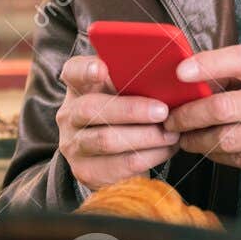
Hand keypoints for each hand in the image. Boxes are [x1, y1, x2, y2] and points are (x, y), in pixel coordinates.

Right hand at [56, 56, 179, 189]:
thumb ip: (133, 80)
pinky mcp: (86, 171)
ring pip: (107, 141)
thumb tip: (170, 68)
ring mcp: (73, 145)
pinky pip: (120, 166)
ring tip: (171, 134)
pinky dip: (149, 157)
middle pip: (91, 109)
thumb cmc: (122, 113)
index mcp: (78, 87)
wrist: (106, 156)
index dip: (85, 70)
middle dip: (130, 110)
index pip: (73, 72)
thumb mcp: (121, 93)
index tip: (101, 69)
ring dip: (145, 137)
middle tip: (162, 111)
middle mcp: (69, 115)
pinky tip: (166, 150)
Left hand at [162, 45, 240, 179]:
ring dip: (198, 140)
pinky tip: (209, 148)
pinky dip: (218, 155)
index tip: (180, 72)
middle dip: (189, 116)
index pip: (240, 60)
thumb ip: (240, 70)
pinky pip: (239, 160)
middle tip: (171, 120)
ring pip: (227, 139)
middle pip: (224, 108)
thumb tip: (191, 78)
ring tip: (184, 137)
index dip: (208, 64)